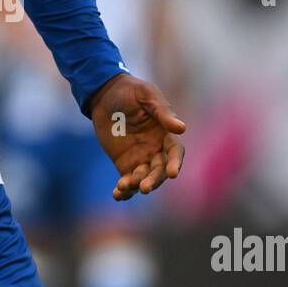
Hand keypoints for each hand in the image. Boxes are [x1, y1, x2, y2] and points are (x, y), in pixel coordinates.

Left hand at [89, 73, 185, 200]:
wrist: (105, 94)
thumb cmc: (131, 91)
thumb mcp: (147, 96)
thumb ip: (162, 112)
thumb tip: (182, 128)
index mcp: (166, 133)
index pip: (175, 152)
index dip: (175, 163)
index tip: (173, 173)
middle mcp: (157, 149)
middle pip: (160, 170)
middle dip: (154, 180)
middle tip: (145, 188)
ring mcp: (141, 158)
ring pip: (144, 178)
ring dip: (137, 185)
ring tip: (124, 186)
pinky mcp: (124, 164)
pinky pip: (128, 180)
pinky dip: (124, 190)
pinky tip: (117, 195)